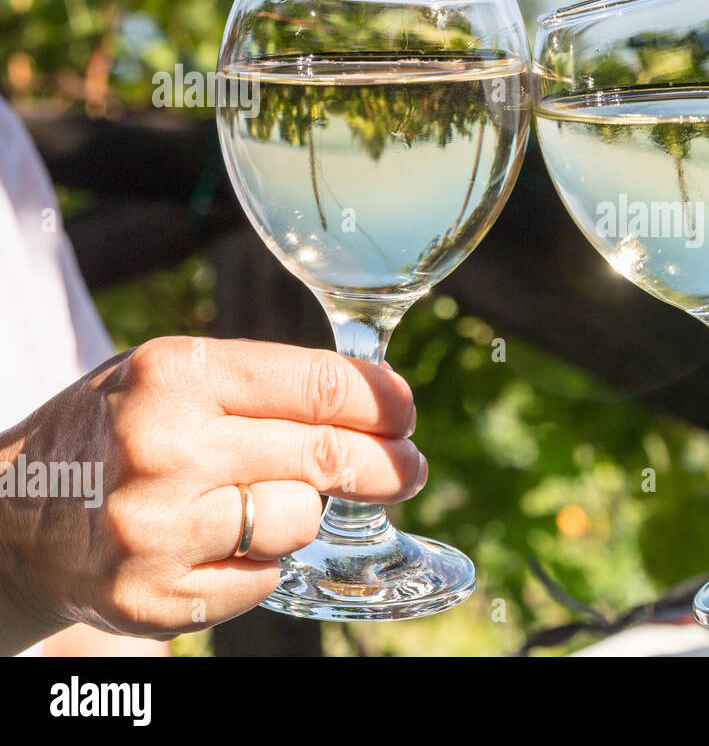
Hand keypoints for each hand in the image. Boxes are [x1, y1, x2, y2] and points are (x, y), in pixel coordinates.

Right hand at [0, 337, 424, 652]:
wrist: (12, 518)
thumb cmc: (114, 431)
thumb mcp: (171, 374)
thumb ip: (263, 380)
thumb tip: (377, 400)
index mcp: (176, 375)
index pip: (322, 385)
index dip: (384, 403)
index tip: (405, 414)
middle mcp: (164, 449)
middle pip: (325, 456)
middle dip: (385, 465)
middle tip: (406, 468)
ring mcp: (158, 529)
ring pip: (301, 520)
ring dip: (307, 512)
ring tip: (271, 501)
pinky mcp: (156, 596)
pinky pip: (264, 578)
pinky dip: (264, 562)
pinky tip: (227, 543)